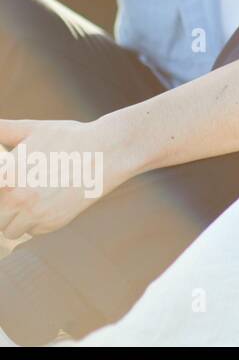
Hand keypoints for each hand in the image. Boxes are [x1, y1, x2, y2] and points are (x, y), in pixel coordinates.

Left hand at [0, 118, 122, 239]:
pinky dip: (36, 222)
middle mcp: (18, 199)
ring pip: (10, 230)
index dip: (3, 189)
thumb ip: (3, 130)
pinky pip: (33, 231)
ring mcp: (36, 214)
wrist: (108, 151)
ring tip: (31, 199)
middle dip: (5, 205)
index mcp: (8, 175)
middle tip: (20, 190)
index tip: (10, 184)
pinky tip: (49, 202)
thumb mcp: (32, 128)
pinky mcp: (54, 223)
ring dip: (16, 218)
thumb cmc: (71, 137)